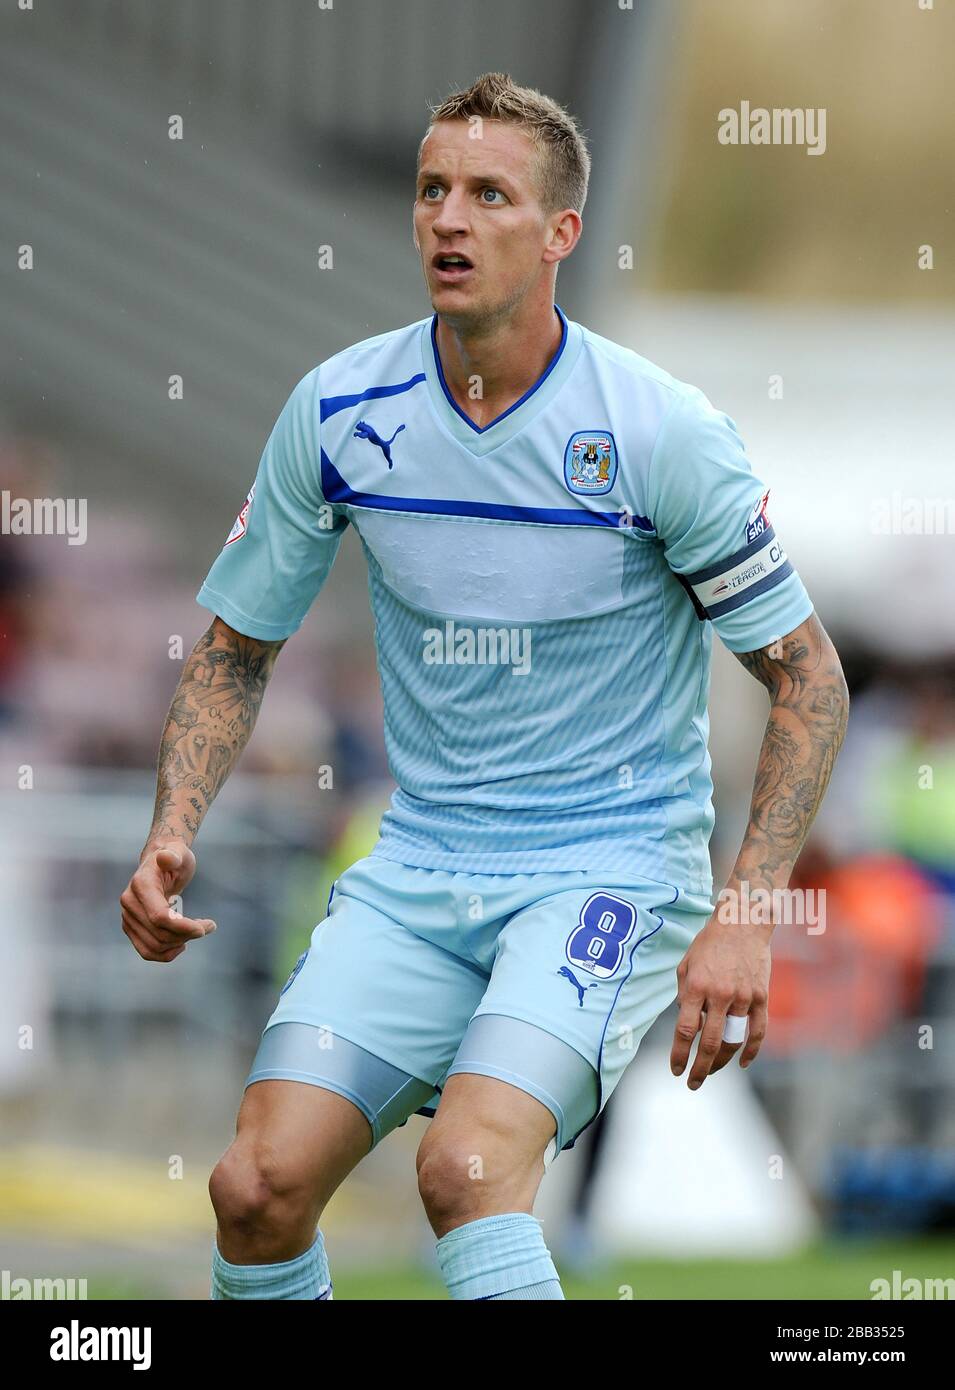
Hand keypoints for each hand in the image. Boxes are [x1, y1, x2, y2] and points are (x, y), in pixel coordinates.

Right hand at [119, 842, 215, 962]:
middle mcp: (129, 903)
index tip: (206, 927)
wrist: (159, 866)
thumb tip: (167, 857)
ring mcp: (127, 917)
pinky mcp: (130, 928)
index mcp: (141, 885)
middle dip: (187, 934)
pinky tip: (182, 943)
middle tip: (208, 926)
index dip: (183, 927)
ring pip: (154, 946)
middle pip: (159, 934)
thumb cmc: (174, 858)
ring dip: (180, 943)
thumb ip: (174, 855)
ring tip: (197, 930)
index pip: (160, 917)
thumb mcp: (179, 852)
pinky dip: (167, 954)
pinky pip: (147, 951)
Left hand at [669, 916, 769, 1088]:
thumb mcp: (686, 965)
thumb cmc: (709, 944)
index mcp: (696, 986)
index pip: (685, 1030)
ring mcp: (742, 997)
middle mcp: (719, 994)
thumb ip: (684, 996)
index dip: (679, 1054)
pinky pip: (757, 1031)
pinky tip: (742, 1063)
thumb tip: (687, 1025)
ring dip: (721, 1062)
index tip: (675, 1069)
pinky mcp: (760, 998)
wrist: (742, 924)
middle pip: (709, 1042)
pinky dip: (751, 1051)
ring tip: (711, 1072)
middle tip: (692, 1083)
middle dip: (700, 1068)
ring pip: (733, 1040)